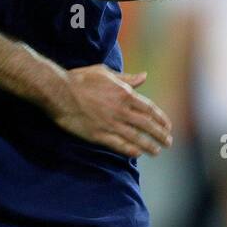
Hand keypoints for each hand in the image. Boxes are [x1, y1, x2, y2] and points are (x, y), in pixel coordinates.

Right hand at [50, 66, 172, 157]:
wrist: (58, 91)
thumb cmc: (80, 78)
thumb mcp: (105, 73)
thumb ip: (127, 78)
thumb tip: (144, 76)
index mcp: (124, 94)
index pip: (150, 109)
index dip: (161, 119)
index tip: (167, 126)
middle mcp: (121, 110)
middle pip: (147, 125)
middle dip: (160, 135)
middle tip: (168, 142)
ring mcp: (110, 123)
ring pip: (136, 137)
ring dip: (149, 146)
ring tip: (157, 151)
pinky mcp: (98, 134)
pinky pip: (119, 145)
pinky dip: (130, 150)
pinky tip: (137, 154)